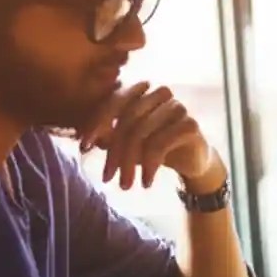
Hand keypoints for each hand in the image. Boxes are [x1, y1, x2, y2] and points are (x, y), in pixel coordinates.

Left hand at [78, 82, 215, 188]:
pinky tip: (146, 182)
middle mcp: (160, 93)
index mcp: (142, 91)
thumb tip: (85, 139)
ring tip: (125, 185)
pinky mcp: (189, 124)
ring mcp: (177, 107)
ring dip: (130, 164)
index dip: (96, 123)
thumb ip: (108, 135)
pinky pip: (160, 144)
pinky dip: (149, 166)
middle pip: (127, 121)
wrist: (192, 160)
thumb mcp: (127, 142)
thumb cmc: (155, 146)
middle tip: (107, 178)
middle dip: (114, 152)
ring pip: (142, 134)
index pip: (114, 101)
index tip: (83, 148)